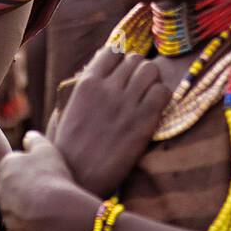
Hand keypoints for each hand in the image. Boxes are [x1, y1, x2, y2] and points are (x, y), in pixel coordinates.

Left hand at [0, 131, 73, 230]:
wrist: (57, 214)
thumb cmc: (52, 177)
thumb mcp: (46, 149)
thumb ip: (34, 140)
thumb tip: (28, 138)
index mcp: (5, 166)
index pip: (15, 164)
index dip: (31, 168)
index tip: (45, 172)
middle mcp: (0, 190)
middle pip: (13, 187)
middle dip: (26, 189)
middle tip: (47, 191)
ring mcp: (6, 215)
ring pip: (16, 209)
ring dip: (28, 209)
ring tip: (50, 209)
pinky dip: (30, 229)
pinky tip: (46, 225)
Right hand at [49, 49, 169, 198]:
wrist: (78, 179)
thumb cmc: (68, 148)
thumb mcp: (67, 109)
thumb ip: (81, 86)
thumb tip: (93, 67)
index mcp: (86, 83)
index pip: (112, 52)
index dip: (121, 61)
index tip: (123, 75)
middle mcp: (107, 88)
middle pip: (135, 59)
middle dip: (138, 71)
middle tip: (138, 88)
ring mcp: (126, 103)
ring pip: (151, 70)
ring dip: (152, 81)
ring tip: (148, 97)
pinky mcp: (143, 122)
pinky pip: (163, 92)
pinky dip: (163, 97)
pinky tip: (155, 110)